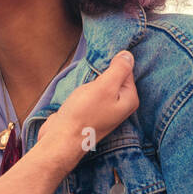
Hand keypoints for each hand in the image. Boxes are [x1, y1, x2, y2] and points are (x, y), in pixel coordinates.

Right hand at [39, 50, 137, 166]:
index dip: (112, 65)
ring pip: (101, 85)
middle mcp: (121, 106)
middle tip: (90, 77)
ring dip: (91, 81)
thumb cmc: (84, 113)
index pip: (127, 71)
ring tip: (83, 87)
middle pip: (114, 78)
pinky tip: (78, 93)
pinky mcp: (92, 113)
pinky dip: (85, 90)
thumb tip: (128, 55)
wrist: (62, 138)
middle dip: (101, 73)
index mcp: (129, 99)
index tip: (100, 67)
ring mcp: (106, 110)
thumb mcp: (105, 86)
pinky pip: (91, 94)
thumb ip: (119, 69)